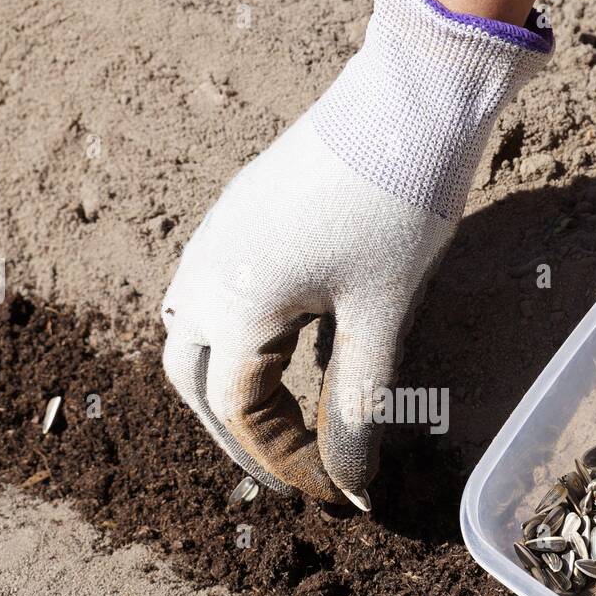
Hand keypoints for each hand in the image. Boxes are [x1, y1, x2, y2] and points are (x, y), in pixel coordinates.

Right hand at [161, 0, 549, 507]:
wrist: (406, 102)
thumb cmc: (397, 212)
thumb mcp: (382, 321)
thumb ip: (359, 409)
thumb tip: (352, 490)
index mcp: (235, 308)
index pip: (241, 413)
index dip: (284, 462)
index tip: (332, 492)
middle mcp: (205, 277)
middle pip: (194, 381)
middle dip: (237, 434)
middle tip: (289, 469)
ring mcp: (213, 241)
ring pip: (190, 336)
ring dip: (224, 387)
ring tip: (278, 420)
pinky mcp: (234, 217)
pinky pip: (206, 295)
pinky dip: (229, 341)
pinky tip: (276, 348)